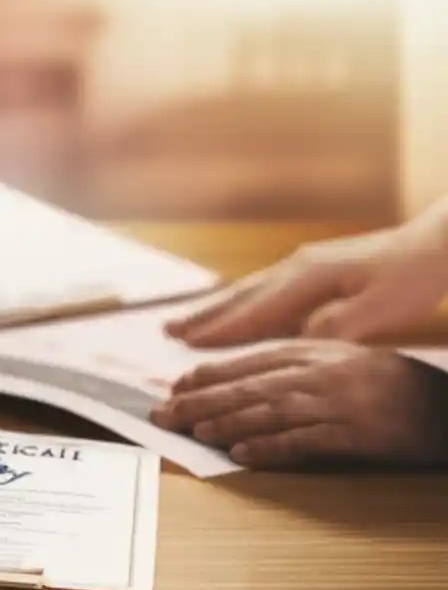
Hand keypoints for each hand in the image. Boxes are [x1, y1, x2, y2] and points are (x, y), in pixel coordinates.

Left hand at [150, 340, 447, 468]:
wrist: (441, 404)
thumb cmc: (385, 383)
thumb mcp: (337, 361)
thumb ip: (292, 364)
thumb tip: (240, 380)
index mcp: (313, 352)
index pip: (248, 362)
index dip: (208, 375)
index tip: (174, 387)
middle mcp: (319, 373)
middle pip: (248, 387)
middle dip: (201, 400)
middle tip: (164, 413)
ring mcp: (337, 402)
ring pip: (269, 412)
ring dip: (226, 422)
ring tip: (194, 432)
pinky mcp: (355, 433)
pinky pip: (305, 442)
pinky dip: (270, 448)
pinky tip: (242, 454)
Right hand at [165, 224, 447, 347]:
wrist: (438, 245)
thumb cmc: (413, 276)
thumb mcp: (378, 309)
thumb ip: (335, 325)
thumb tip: (297, 340)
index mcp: (308, 277)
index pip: (255, 310)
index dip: (221, 330)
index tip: (188, 345)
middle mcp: (297, 267)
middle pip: (241, 296)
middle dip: (205, 314)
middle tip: (168, 329)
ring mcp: (305, 265)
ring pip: (250, 290)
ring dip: (217, 307)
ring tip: (188, 320)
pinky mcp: (315, 269)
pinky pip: (266, 290)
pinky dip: (242, 302)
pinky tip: (236, 309)